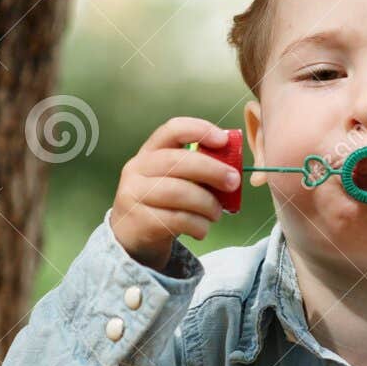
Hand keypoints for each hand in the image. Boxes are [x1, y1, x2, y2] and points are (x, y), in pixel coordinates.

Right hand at [110, 117, 239, 270]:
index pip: (172, 130)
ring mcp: (135, 194)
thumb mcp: (176, 180)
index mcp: (150, 152)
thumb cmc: (163, 203)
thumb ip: (198, 170)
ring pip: (179, 192)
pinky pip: (178, 219)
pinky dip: (198, 225)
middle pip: (178, 161)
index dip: (200, 130)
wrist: (133, 235)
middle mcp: (138, 169)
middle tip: (233, 182)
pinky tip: (202, 229)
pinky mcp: (140, 220)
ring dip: (207, 204)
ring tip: (216, 213)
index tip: (223, 140)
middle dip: (212, 170)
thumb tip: (232, 169)